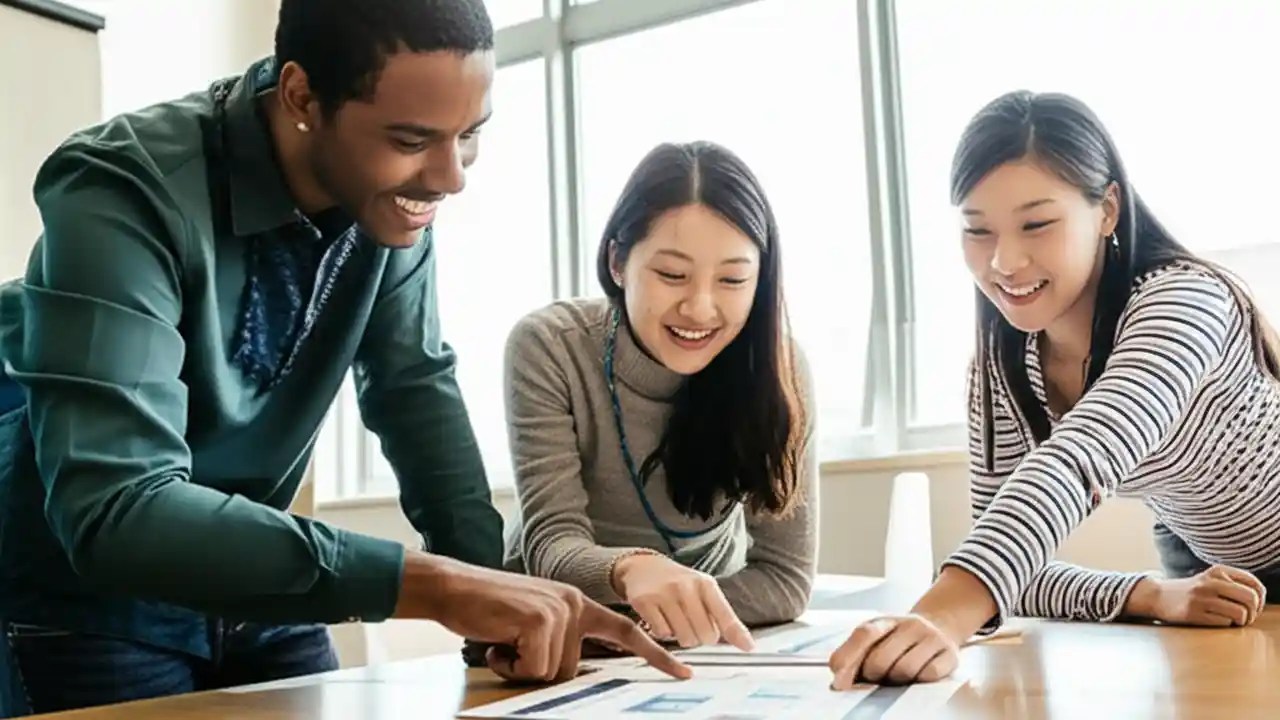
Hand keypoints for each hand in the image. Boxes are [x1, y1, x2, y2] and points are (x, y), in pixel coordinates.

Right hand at [395, 552, 691, 682]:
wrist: (454, 587)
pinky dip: (509, 666)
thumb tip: (570, 670)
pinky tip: (496, 644)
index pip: (626, 632)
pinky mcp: (539, 620)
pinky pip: (533, 669)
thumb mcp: (534, 621)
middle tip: (511, 648)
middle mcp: (575, 604)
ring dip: (520, 667)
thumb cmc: (489, 610)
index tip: (684, 673)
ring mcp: (559, 610)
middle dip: (537, 670)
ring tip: (503, 641)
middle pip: (572, 669)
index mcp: (578, 604)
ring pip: (552, 672)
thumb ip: (560, 636)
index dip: (655, 655)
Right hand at [611, 553, 753, 650]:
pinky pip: (662, 634)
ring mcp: (665, 593)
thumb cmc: (679, 584)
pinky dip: (663, 632)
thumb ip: (722, 615)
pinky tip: (660, 618)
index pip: (725, 615)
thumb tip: (747, 644)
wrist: (643, 567)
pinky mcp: (644, 601)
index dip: (737, 634)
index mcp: (705, 584)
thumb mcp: (703, 590)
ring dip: (682, 637)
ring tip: (677, 621)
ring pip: (684, 638)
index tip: (749, 648)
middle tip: (693, 626)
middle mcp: (686, 587)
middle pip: (705, 635)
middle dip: (701, 637)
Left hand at [828, 615, 958, 688]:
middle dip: (873, 675)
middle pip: (881, 659)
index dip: (848, 656)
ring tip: (897, 675)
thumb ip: (853, 656)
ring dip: (896, 680)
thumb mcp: (876, 638)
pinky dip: (919, 681)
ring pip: (904, 670)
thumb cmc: (900, 639)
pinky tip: (918, 675)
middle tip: (877, 676)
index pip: (864, 634)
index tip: (837, 676)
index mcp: (885, 621)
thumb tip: (838, 681)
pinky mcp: (949, 654)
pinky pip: (929, 675)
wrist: (939, 626)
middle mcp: (909, 625)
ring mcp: (931, 637)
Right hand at [1125, 565, 1265, 626]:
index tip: (1252, 605)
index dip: (1260, 598)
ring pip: (1240, 613)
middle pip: (1251, 599)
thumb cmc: (1192, 591)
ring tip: (1232, 620)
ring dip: (1240, 621)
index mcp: (1218, 571)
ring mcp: (1201, 597)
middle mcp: (1210, 582)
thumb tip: (1259, 600)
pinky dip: (1225, 624)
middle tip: (1245, 616)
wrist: (1158, 595)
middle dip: (1253, 612)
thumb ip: (1234, 583)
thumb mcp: (1212, 579)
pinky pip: (1224, 623)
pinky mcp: (1194, 613)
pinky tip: (1216, 620)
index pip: (1254, 584)